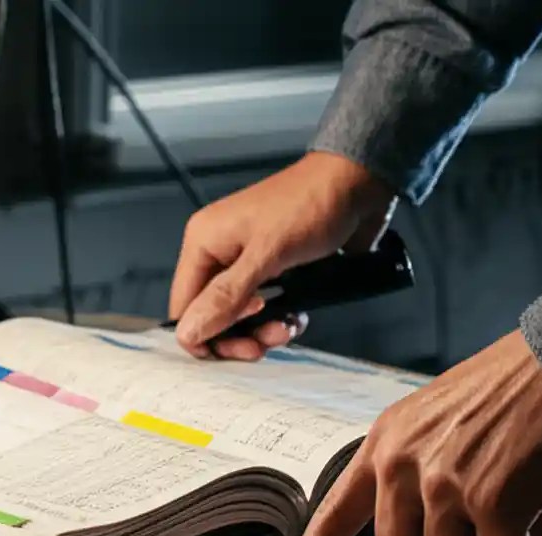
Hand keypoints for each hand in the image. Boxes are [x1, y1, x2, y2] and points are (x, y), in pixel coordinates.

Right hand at [169, 151, 397, 359]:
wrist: (358, 182)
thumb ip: (225, 296)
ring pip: (239, 315)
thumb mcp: (267, 255)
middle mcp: (217, 253)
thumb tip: (186, 334)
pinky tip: (298, 317)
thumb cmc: (310, 208)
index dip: (203, 335)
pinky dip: (278, 318)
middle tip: (262, 346)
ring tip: (288, 328)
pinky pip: (264, 307)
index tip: (237, 347)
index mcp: (202, 243)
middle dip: (236, 335)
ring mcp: (244, 261)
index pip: (182, 306)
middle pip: (209, 315)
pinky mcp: (271, 268)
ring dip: (262, 330)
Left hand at [272, 330, 541, 535]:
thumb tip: (400, 528)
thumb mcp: (429, 421)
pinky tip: (534, 495)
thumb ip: (403, 468)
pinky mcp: (489, 502)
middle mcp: (400, 465)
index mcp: (381, 444)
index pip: (330, 517)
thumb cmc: (504, 394)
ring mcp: (441, 484)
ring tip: (507, 487)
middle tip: (474, 499)